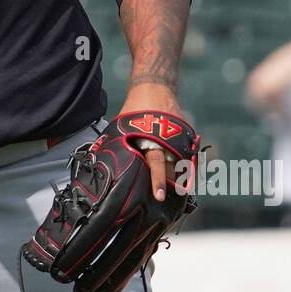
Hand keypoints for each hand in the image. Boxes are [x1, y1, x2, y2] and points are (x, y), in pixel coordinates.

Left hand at [119, 86, 184, 202]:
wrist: (155, 88)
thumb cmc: (135, 110)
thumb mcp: (123, 126)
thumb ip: (120, 144)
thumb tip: (101, 162)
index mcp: (150, 140)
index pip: (155, 165)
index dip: (158, 182)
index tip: (159, 196)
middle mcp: (168, 141)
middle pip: (172, 170)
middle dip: (172, 187)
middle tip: (168, 203)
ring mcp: (180, 139)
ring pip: (183, 166)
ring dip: (181, 180)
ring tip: (180, 196)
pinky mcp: (187, 137)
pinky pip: (189, 157)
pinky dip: (188, 168)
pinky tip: (187, 179)